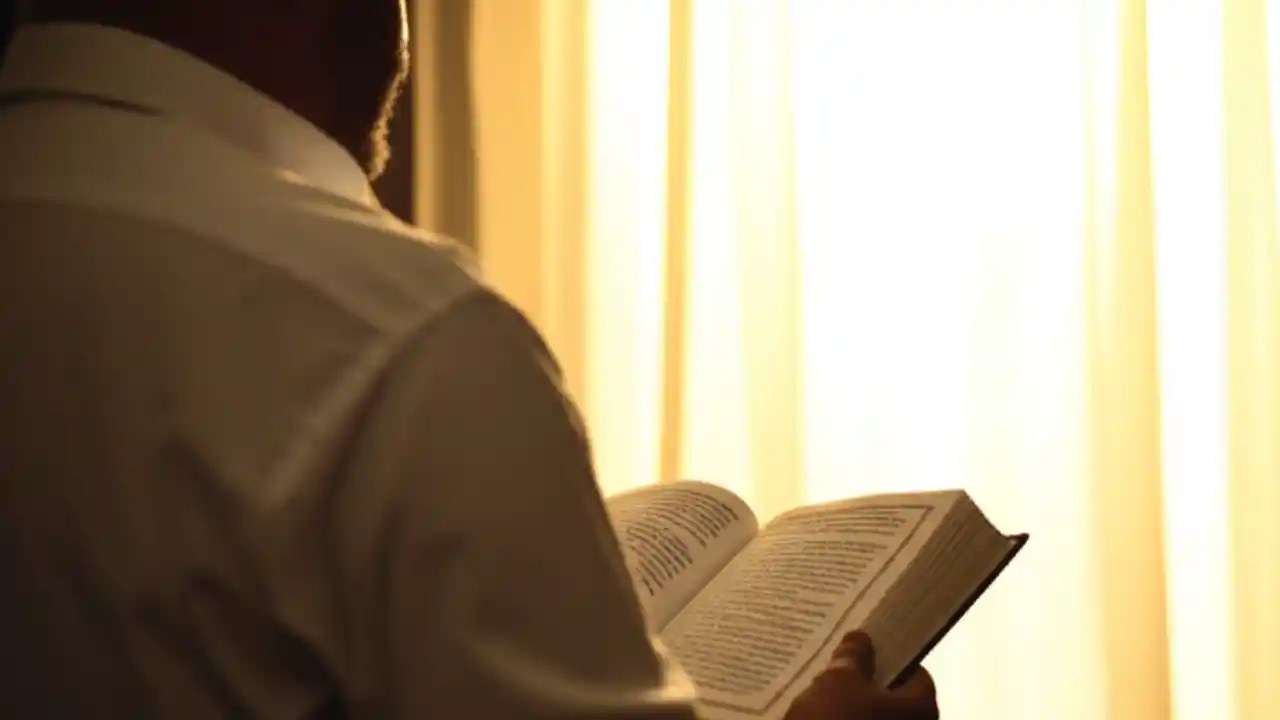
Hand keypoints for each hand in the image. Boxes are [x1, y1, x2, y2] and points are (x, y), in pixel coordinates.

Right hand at [782, 631, 937, 719]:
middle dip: (870, 683)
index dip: (893, 659)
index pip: (917, 675)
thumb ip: (853, 656)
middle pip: (895, 699)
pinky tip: (821, 714)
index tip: (868, 649)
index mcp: (921, 708)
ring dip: (855, 706)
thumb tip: (861, 639)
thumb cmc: (838, 719)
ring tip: (823, 690)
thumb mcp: (840, 679)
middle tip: (842, 666)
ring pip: (876, 718)